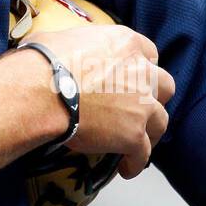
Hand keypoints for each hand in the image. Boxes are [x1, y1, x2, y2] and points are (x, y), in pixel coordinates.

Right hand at [18, 23, 173, 178]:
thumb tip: (62, 49)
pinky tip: (125, 168)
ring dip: (150, 130)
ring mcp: (141, 104)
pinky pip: (143, 153)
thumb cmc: (43, 62)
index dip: (141, 67)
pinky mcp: (133, 133)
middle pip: (164, 86)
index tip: (133, 77)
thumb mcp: (62, 37)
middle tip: (138, 107)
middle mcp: (140, 71)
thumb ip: (77, 43)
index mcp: (124, 43)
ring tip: (137, 141)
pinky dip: (135, 161)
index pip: (149, 53)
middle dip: (154, 97)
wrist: (41, 90)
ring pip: (160, 120)